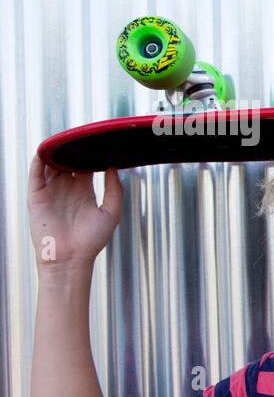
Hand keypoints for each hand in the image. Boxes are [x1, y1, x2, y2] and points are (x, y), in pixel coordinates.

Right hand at [27, 151, 122, 269]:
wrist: (70, 258)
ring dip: (55, 153)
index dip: (89, 155)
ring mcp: (51, 192)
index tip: (97, 143)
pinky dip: (39, 161)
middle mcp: (67, 189)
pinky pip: (36, 174)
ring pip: (51, 165)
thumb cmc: (91, 241)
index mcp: (84, 192)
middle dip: (72, 150)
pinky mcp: (37, 196)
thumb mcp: (111, 212)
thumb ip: (114, 189)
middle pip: (67, 163)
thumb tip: (114, 167)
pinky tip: (46, 152)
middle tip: (79, 138)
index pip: (85, 166)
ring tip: (62, 141)